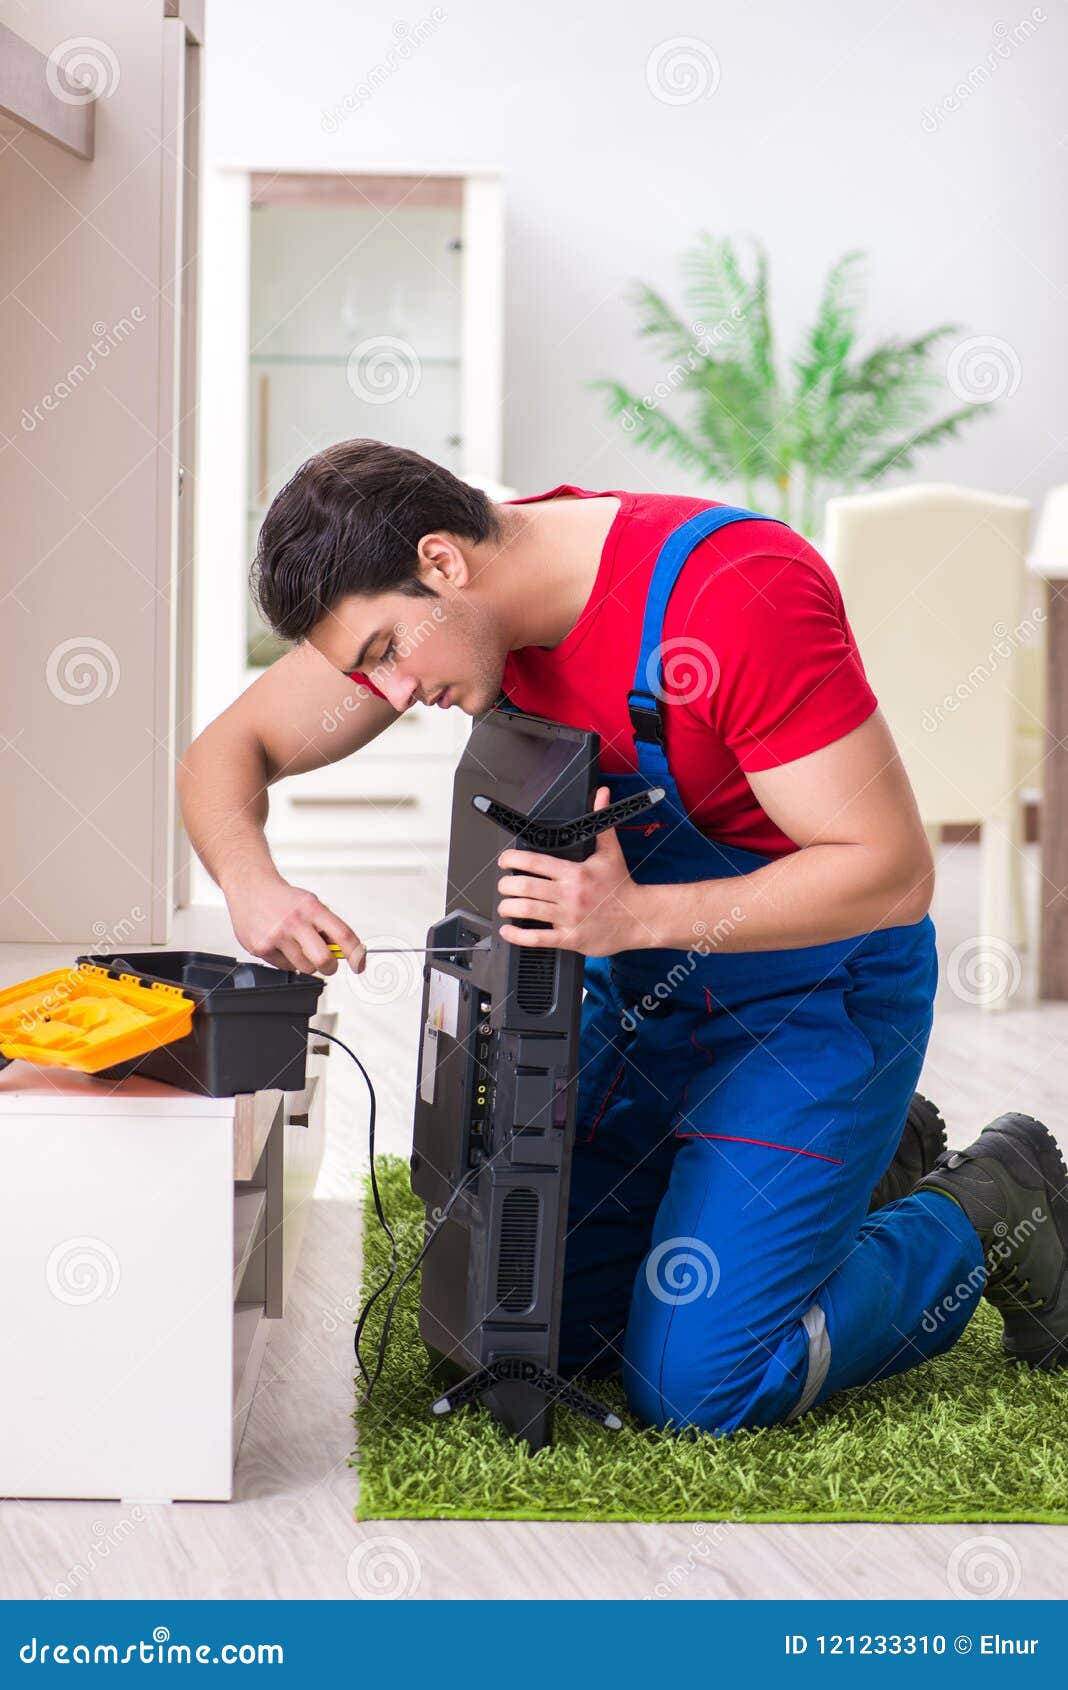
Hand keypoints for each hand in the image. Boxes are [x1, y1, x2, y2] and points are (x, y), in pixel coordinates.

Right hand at [226, 872, 366, 975]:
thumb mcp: (310, 903)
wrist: (249, 887)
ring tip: (298, 947)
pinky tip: (281, 945)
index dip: (355, 954)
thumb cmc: (282, 898)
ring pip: (305, 968)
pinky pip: (285, 967)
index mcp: (312, 908)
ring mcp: (277, 936)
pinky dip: (287, 961)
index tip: (359, 964)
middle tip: (328, 964)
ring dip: (307, 963)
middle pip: (324, 960)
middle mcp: (294, 921)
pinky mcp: (261, 948)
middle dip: (330, 967)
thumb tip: (345, 951)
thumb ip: (327, 927)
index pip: (343, 935)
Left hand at [497, 786, 648, 957]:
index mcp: (574, 872)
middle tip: (504, 884)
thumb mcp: (610, 851)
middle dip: (505, 885)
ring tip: (506, 904)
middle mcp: (569, 895)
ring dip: (508, 907)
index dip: (511, 859)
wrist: (638, 918)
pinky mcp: (569, 938)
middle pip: (524, 887)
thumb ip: (600, 822)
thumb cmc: (620, 886)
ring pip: (526, 911)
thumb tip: (601, 794)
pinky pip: (537, 939)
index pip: (534, 862)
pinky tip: (508, 930)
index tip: (504, 860)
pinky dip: (517, 936)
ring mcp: (568, 918)